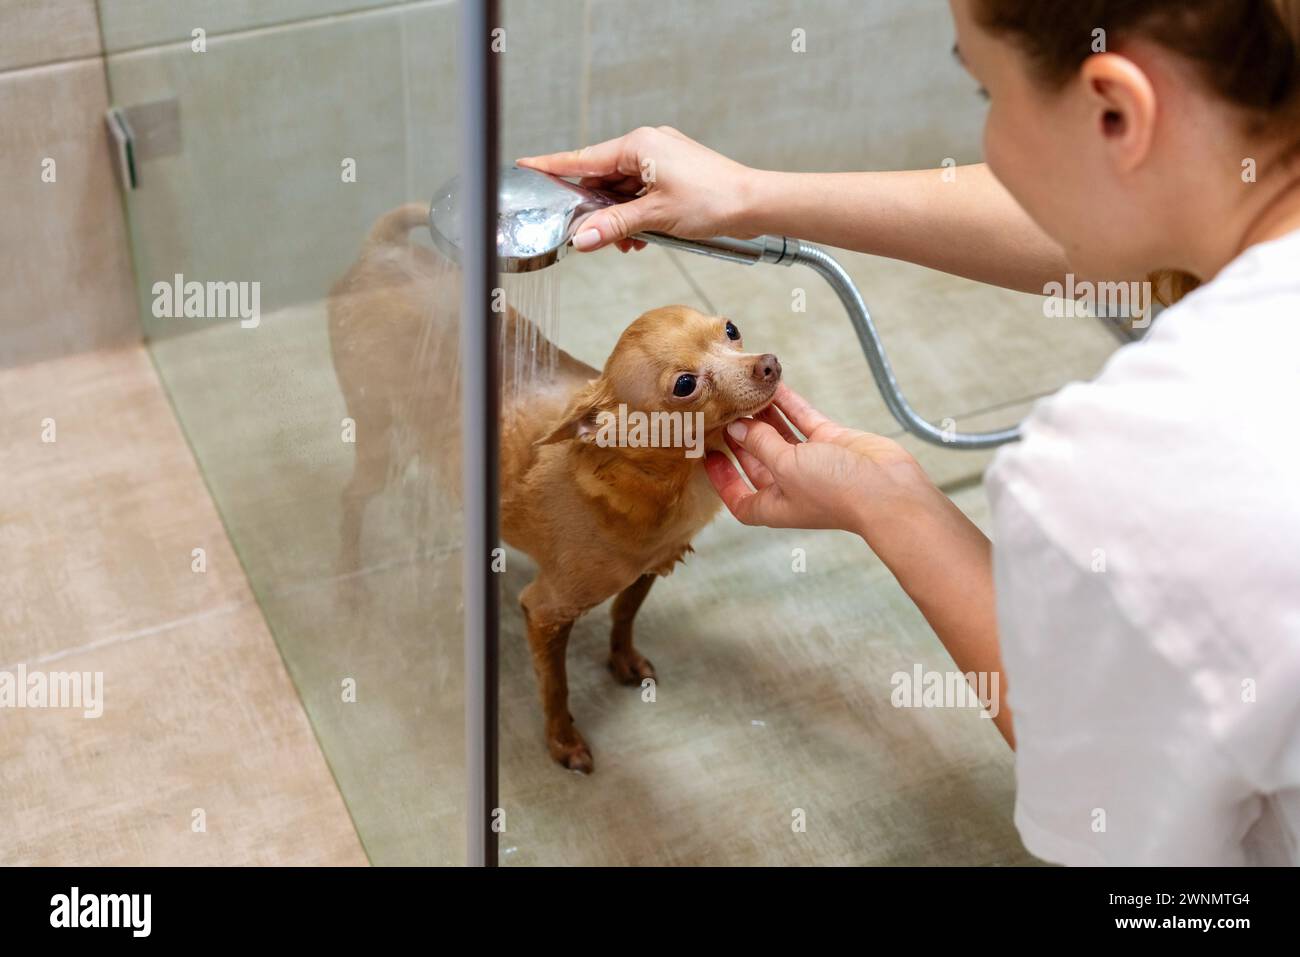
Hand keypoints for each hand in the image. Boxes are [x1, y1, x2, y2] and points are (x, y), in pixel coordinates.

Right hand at [517, 127, 758, 252]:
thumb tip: (580, 238)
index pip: (583, 159)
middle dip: (596, 209)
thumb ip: (614, 226)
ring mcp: (661, 159)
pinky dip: (636, 215)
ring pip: (622, 190)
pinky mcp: (673, 174)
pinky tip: (640, 237)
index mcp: (638, 146)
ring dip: (619, 218)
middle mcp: (647, 146)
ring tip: (626, 242)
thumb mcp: (655, 217)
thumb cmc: (712, 200)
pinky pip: (640, 194)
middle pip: (602, 178)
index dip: (552, 166)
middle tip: (588, 235)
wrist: (753, 203)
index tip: (526, 166)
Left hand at [705, 383, 940, 541]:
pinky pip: (804, 420)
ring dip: (763, 417)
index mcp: (775, 505)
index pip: (740, 498)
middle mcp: (792, 485)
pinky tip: (774, 387)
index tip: (708, 456)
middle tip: (719, 413)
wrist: (889, 491)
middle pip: (757, 461)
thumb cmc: (836, 492)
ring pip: (780, 436)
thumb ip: (760, 444)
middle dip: (740, 439)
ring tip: (743, 394)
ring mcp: (813, 462)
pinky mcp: (832, 442)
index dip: (722, 481)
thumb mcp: (786, 467)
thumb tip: (737, 427)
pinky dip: (789, 405)